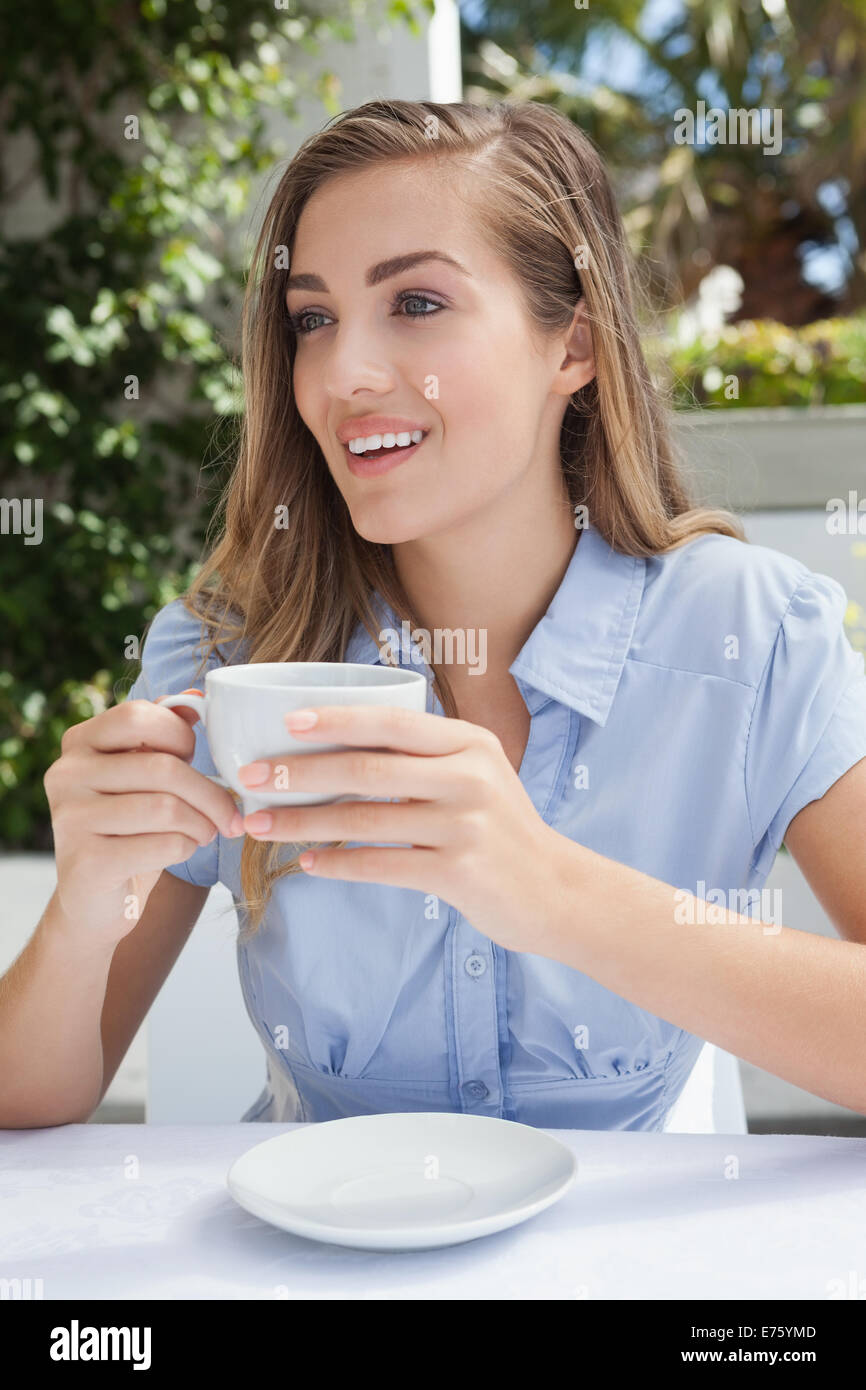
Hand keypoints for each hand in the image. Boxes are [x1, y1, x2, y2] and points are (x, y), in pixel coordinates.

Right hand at [44, 699, 243, 943]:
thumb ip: (163, 735)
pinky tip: (181, 851)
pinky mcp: (86, 861)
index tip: (197, 758)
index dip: (180, 735)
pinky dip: (186, 848)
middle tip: (229, 816)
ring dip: (202, 824)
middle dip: (210, 794)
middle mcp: (66, 774)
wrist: (97, 900)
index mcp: (80, 742)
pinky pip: (163, 844)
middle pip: (162, 768)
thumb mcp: (144, 776)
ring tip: (205, 832)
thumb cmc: (131, 828)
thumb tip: (195, 699)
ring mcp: (70, 817)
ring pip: (167, 809)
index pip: (139, 716)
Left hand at [236, 704, 565, 953]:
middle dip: (300, 772)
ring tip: (260, 825)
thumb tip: (338, 748)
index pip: (391, 721)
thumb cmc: (502, 831)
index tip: (285, 722)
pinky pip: (380, 864)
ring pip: (364, 819)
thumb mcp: (478, 776)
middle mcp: (469, 777)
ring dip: (303, 821)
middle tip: (250, 776)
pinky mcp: (458, 872)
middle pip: (368, 768)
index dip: (335, 719)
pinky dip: (336, 864)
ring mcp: (464, 825)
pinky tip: (306, 864)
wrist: (557, 892)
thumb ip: (425, 758)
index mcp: (470, 743)